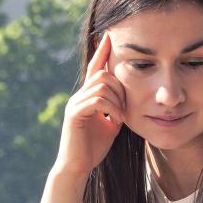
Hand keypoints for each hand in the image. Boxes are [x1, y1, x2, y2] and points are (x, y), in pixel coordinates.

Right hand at [52, 32, 127, 178]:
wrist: (78, 166)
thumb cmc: (94, 148)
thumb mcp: (111, 125)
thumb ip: (117, 109)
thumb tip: (129, 100)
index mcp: (88, 97)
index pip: (96, 69)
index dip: (103, 52)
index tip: (110, 36)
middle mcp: (79, 96)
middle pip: (102, 75)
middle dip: (120, 88)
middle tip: (125, 108)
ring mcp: (75, 104)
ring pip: (101, 86)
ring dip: (117, 100)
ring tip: (121, 117)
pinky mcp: (74, 114)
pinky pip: (97, 100)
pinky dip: (111, 108)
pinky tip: (116, 120)